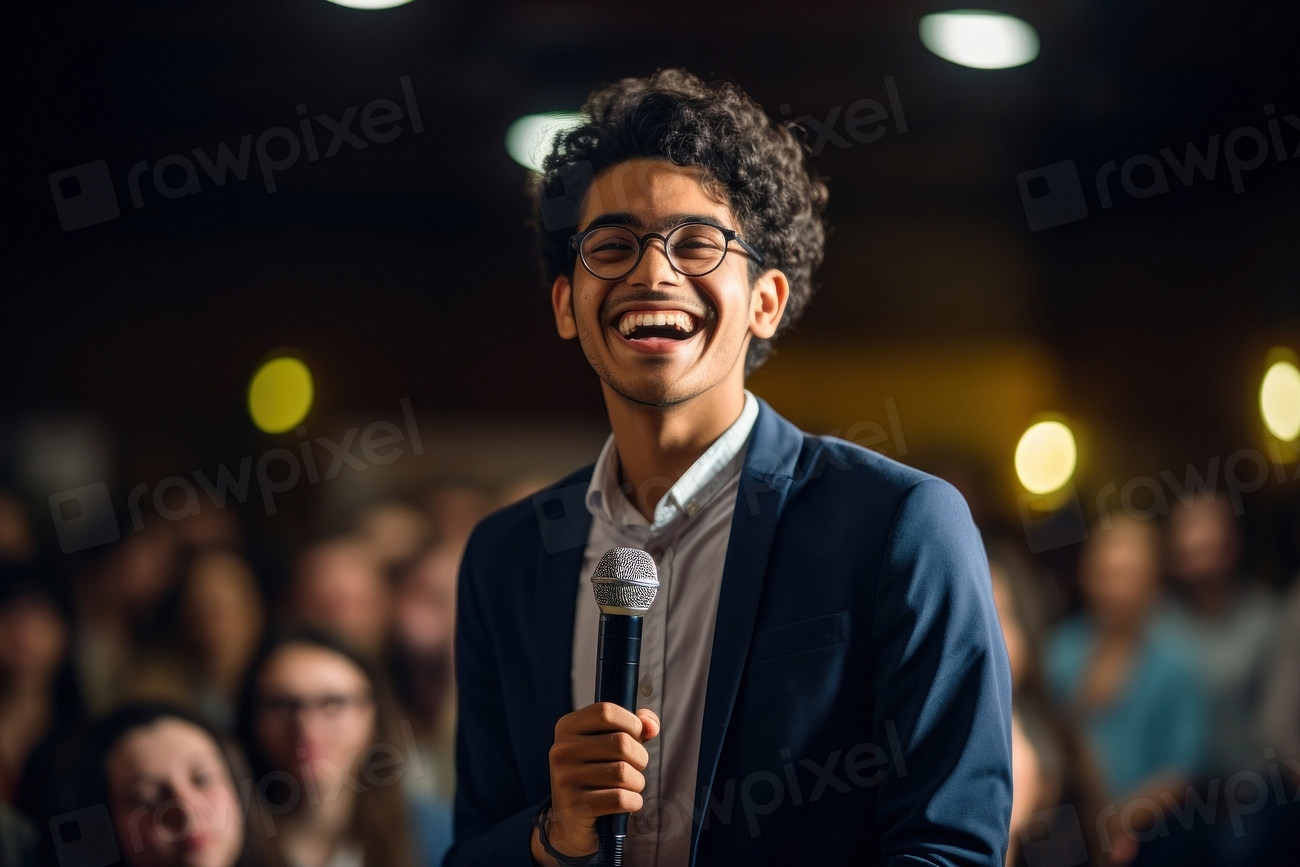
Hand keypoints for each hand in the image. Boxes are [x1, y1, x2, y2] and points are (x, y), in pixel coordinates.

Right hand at [531, 703, 660, 862]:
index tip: (636, 736)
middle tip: (634, 768)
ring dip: (637, 782)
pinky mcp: (574, 806)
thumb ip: (635, 727)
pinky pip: (620, 799)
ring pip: (623, 772)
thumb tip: (652, 725)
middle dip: (640, 757)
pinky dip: (634, 802)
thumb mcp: (609, 744)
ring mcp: (565, 778)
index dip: (631, 722)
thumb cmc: (596, 773)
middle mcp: (561, 750)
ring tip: (629, 786)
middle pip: (621, 743)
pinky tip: (628, 803)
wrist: (569, 821)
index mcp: (566, 727)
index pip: (606, 711)